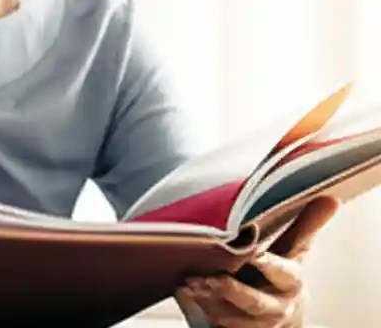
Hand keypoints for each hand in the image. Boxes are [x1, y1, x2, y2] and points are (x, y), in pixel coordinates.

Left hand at [175, 197, 337, 326]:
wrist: (281, 311)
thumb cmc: (282, 272)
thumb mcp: (295, 250)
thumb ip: (306, 225)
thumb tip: (330, 198)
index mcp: (292, 281)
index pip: (284, 274)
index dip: (269, 265)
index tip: (253, 254)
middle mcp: (277, 305)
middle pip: (254, 301)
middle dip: (230, 290)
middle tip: (207, 277)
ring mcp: (258, 322)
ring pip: (233, 316)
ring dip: (209, 299)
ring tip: (190, 283)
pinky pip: (217, 322)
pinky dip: (199, 306)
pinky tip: (184, 291)